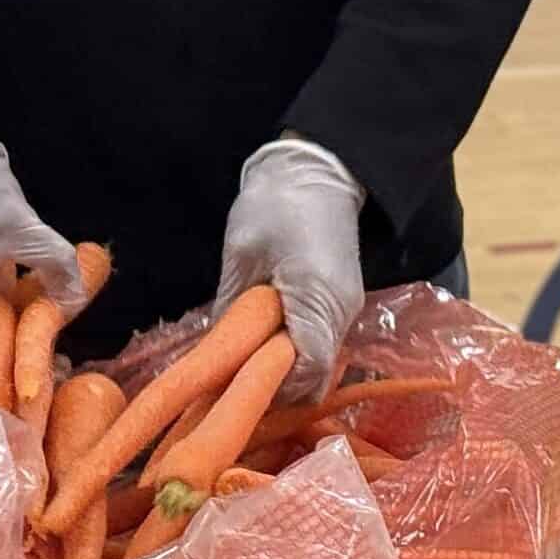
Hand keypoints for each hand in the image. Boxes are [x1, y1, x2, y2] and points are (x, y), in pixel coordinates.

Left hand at [215, 138, 366, 403]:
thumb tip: (214, 357)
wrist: (316, 169)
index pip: (305, 374)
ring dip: (282, 371)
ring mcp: (346, 310)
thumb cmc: (276, 205)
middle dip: (273, 387)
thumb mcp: (242, 255)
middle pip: (314, 378)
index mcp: (319, 300)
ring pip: (317, 366)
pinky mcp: (340, 304)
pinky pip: (319, 346)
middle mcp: (342, 314)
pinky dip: (291, 354)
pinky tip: (261, 343)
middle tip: (229, 379)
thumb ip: (232, 310)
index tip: (230, 386)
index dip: (269, 390)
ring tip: (241, 361)